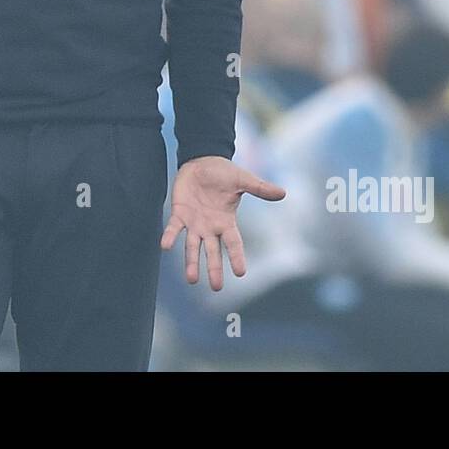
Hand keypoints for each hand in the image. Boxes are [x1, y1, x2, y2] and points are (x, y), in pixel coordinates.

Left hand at [160, 155, 285, 290]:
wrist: (201, 161)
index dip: (236, 257)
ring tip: (192, 279)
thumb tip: (283, 193)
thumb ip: (260, 188)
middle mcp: (210, 227)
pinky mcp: (179, 213)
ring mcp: (194, 223)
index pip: (233, 243)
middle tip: (216, 288)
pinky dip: (170, 237)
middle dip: (214, 268)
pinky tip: (165, 246)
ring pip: (192, 247)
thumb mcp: (243, 180)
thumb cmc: (224, 173)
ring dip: (191, 262)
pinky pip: (174, 228)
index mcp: (226, 222)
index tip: (240, 273)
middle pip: (213, 252)